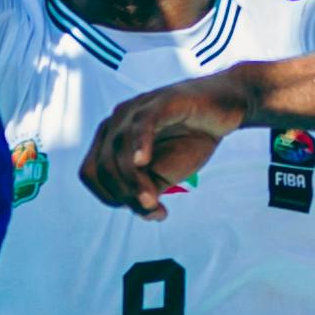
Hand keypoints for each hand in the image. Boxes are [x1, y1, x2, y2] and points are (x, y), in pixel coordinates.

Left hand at [83, 72, 253, 215]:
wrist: (224, 109)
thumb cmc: (191, 139)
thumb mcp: (166, 174)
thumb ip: (147, 191)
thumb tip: (140, 213)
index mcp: (110, 139)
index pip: (90, 173)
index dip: (109, 197)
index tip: (141, 207)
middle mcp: (116, 122)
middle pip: (101, 166)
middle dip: (123, 194)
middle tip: (153, 207)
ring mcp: (136, 109)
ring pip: (118, 151)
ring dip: (133, 183)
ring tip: (153, 201)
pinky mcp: (159, 102)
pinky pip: (141, 124)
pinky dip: (139, 145)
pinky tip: (143, 162)